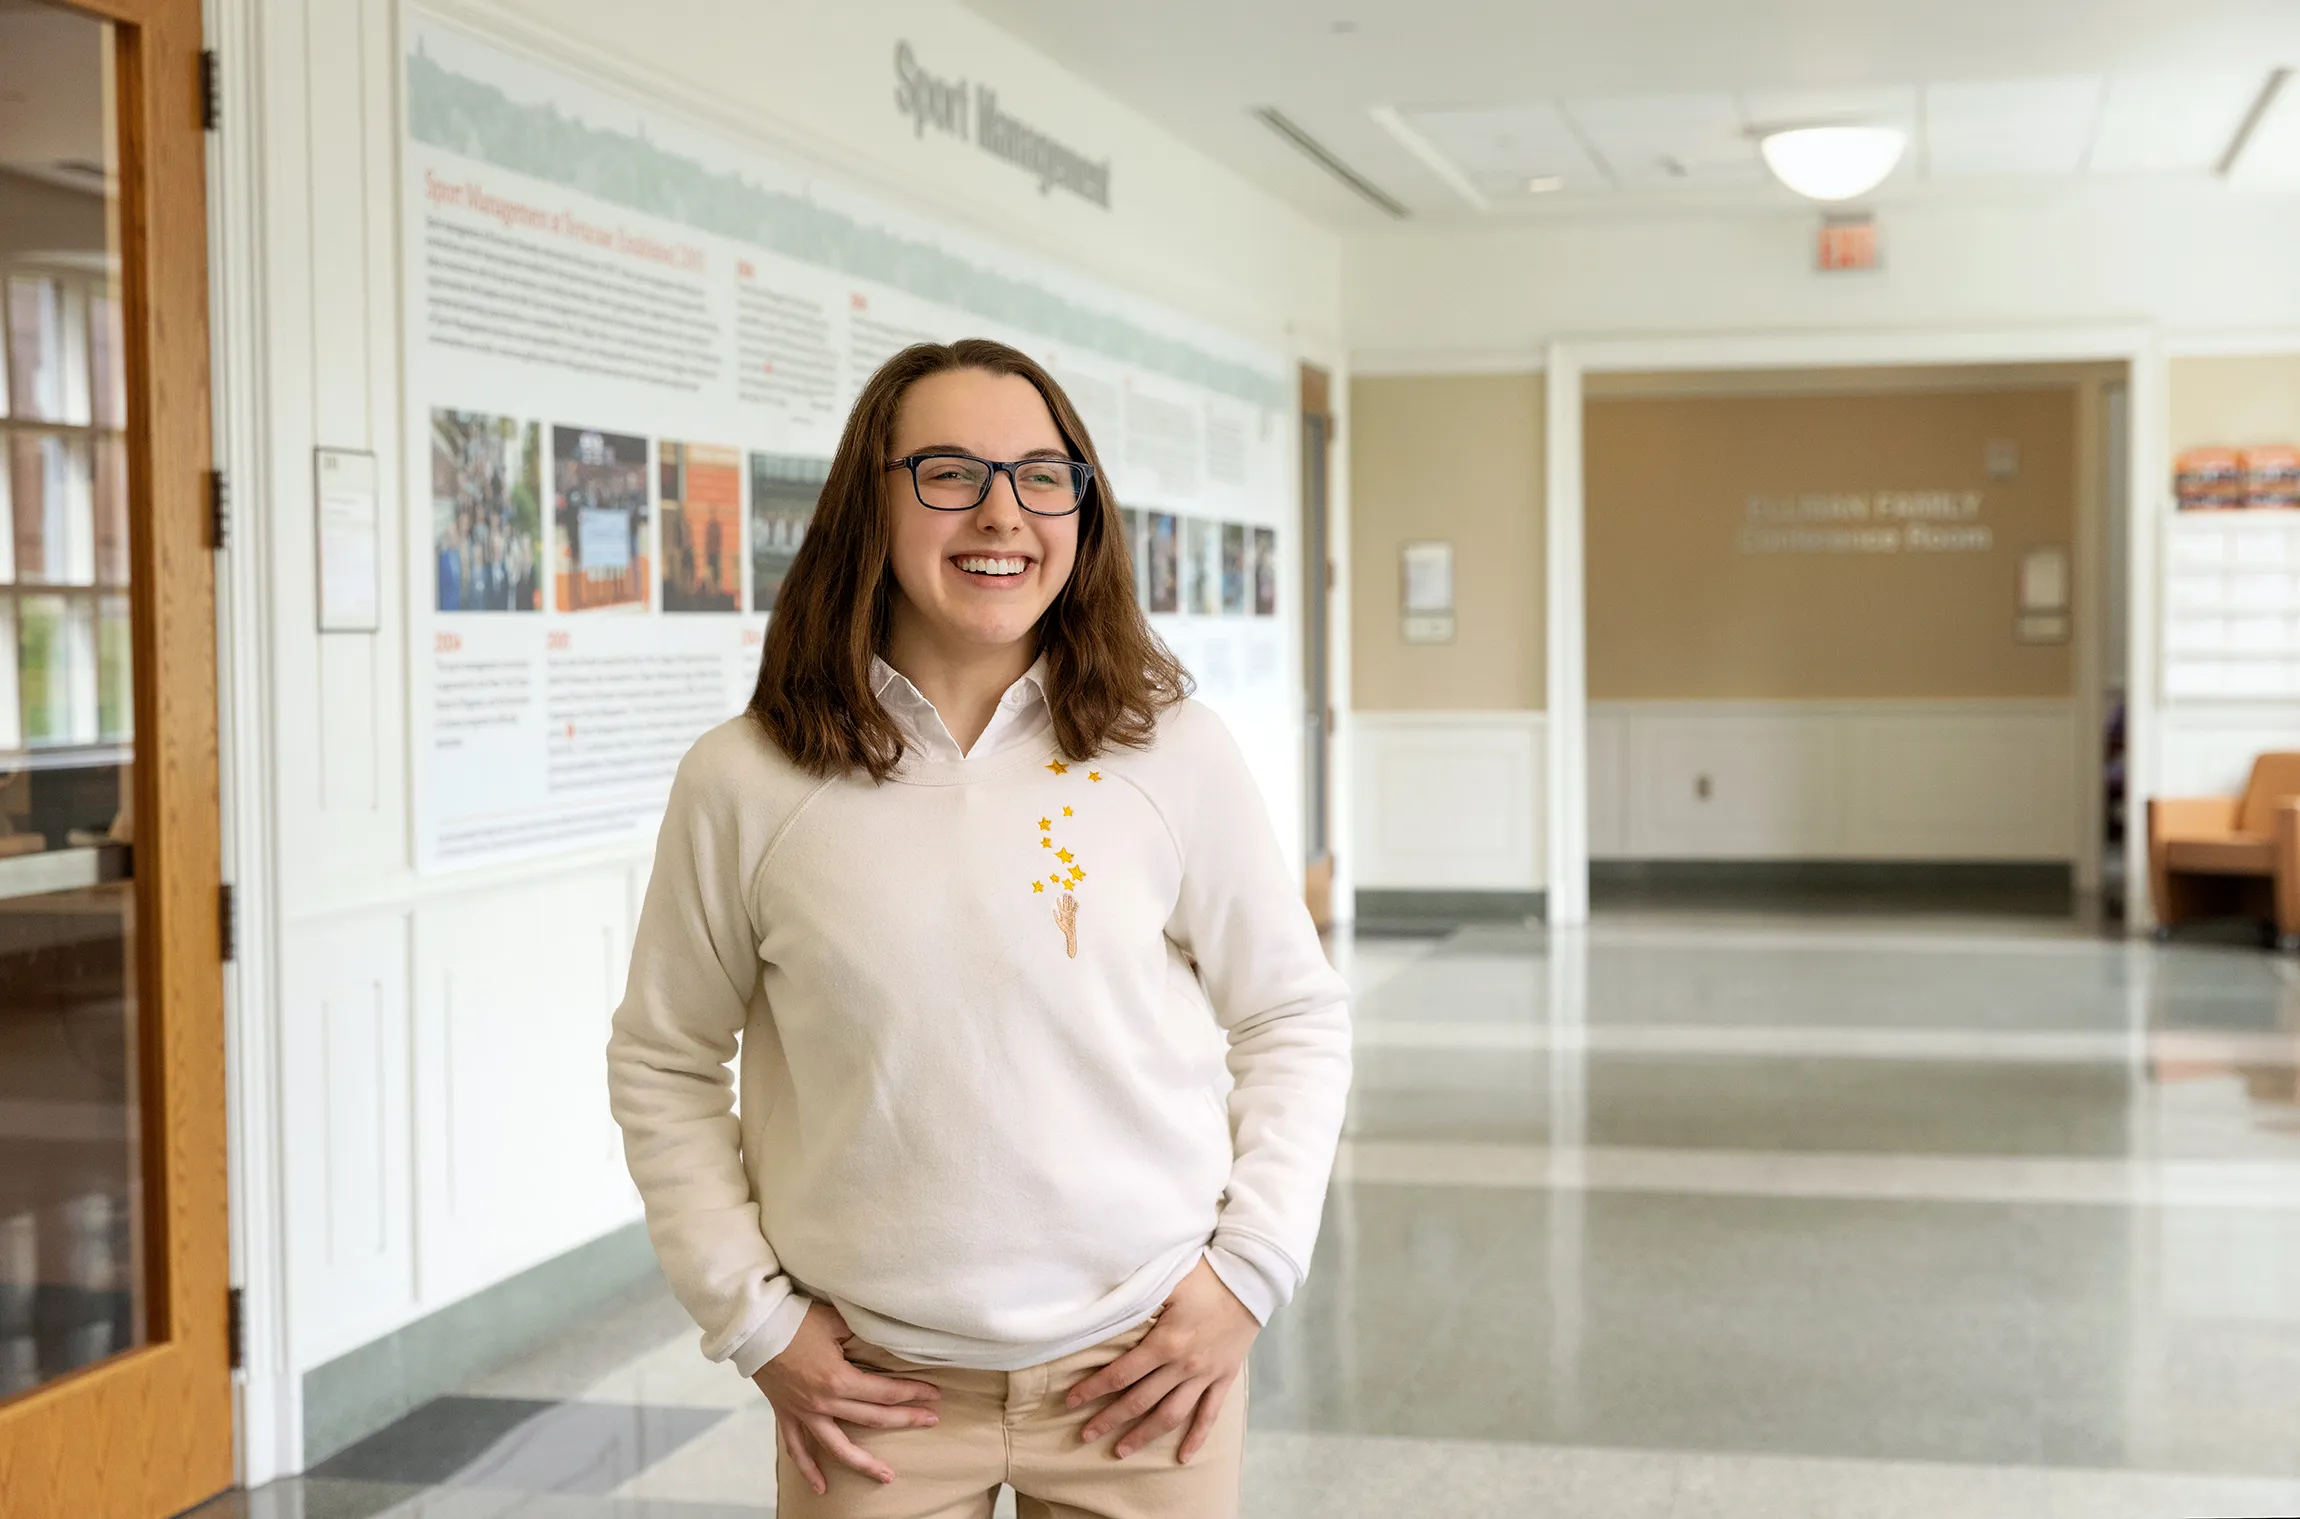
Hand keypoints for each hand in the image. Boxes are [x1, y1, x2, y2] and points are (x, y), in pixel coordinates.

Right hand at [752, 1302, 941, 1493]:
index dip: (913, 1393)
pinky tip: (822, 1487)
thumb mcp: (835, 1321)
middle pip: (873, 1418)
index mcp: (839, 1380)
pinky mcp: (787, 1415)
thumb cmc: (794, 1319)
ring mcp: (805, 1413)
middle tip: (931, 1421)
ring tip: (887, 1477)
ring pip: (839, 1447)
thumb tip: (886, 1337)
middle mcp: (824, 1402)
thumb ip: (862, 1334)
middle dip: (906, 1419)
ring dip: (865, 1464)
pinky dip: (809, 1470)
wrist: (753, 1327)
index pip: (885, 1392)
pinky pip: (798, 1449)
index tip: (933, 1394)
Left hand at [1066, 1258, 1256, 1462]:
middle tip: (1084, 1435)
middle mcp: (1184, 1366)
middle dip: (1109, 1419)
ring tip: (1120, 1451)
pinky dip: (1197, 1437)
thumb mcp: (1168, 1281)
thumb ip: (1138, 1300)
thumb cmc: (1206, 1275)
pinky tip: (1183, 1457)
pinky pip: (1210, 1414)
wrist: (1252, 1280)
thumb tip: (1104, 1312)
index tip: (1072, 1401)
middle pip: (1140, 1401)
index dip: (1094, 1389)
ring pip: (1171, 1415)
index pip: (1121, 1374)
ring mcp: (1206, 1375)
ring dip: (1144, 1436)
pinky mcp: (1224, 1377)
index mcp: (1166, 1343)